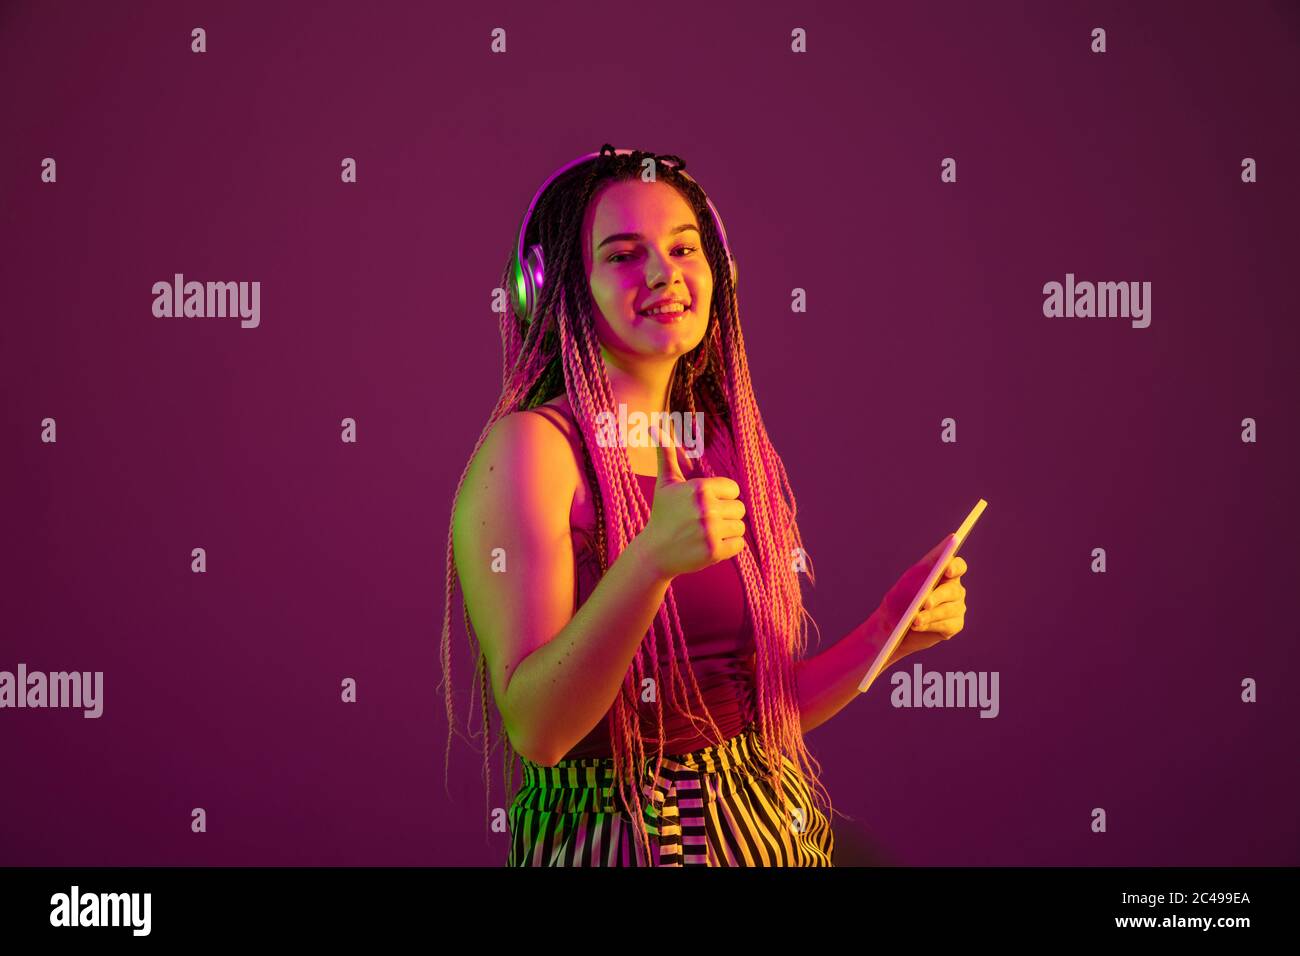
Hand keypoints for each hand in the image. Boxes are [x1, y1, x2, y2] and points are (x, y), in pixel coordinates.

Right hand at [636, 420, 746, 579]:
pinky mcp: (715, 551)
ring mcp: (711, 531)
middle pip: (739, 508)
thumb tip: (653, 425)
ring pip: (740, 526)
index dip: (721, 497)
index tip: (704, 505)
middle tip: (705, 521)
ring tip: (707, 533)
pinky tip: (710, 545)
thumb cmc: (663, 514)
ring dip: (727, 531)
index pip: (734, 489)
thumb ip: (666, 453)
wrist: (654, 552)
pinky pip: (739, 544)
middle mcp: (707, 508)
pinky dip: (729, 547)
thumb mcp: (665, 482)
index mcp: (700, 488)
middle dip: (725, 514)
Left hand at [876, 534, 968, 665]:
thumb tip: (940, 560)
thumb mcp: (907, 584)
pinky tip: (918, 625)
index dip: (955, 566)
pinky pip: (949, 624)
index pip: (958, 565)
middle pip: (955, 589)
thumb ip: (925, 571)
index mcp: (944, 574)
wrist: (889, 629)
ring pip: (952, 609)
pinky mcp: (953, 626)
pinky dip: (932, 625)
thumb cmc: (897, 601)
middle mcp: (954, 589)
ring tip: (914, 619)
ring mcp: (956, 608)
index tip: (947, 568)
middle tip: (923, 602)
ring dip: (931, 614)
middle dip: (938, 596)